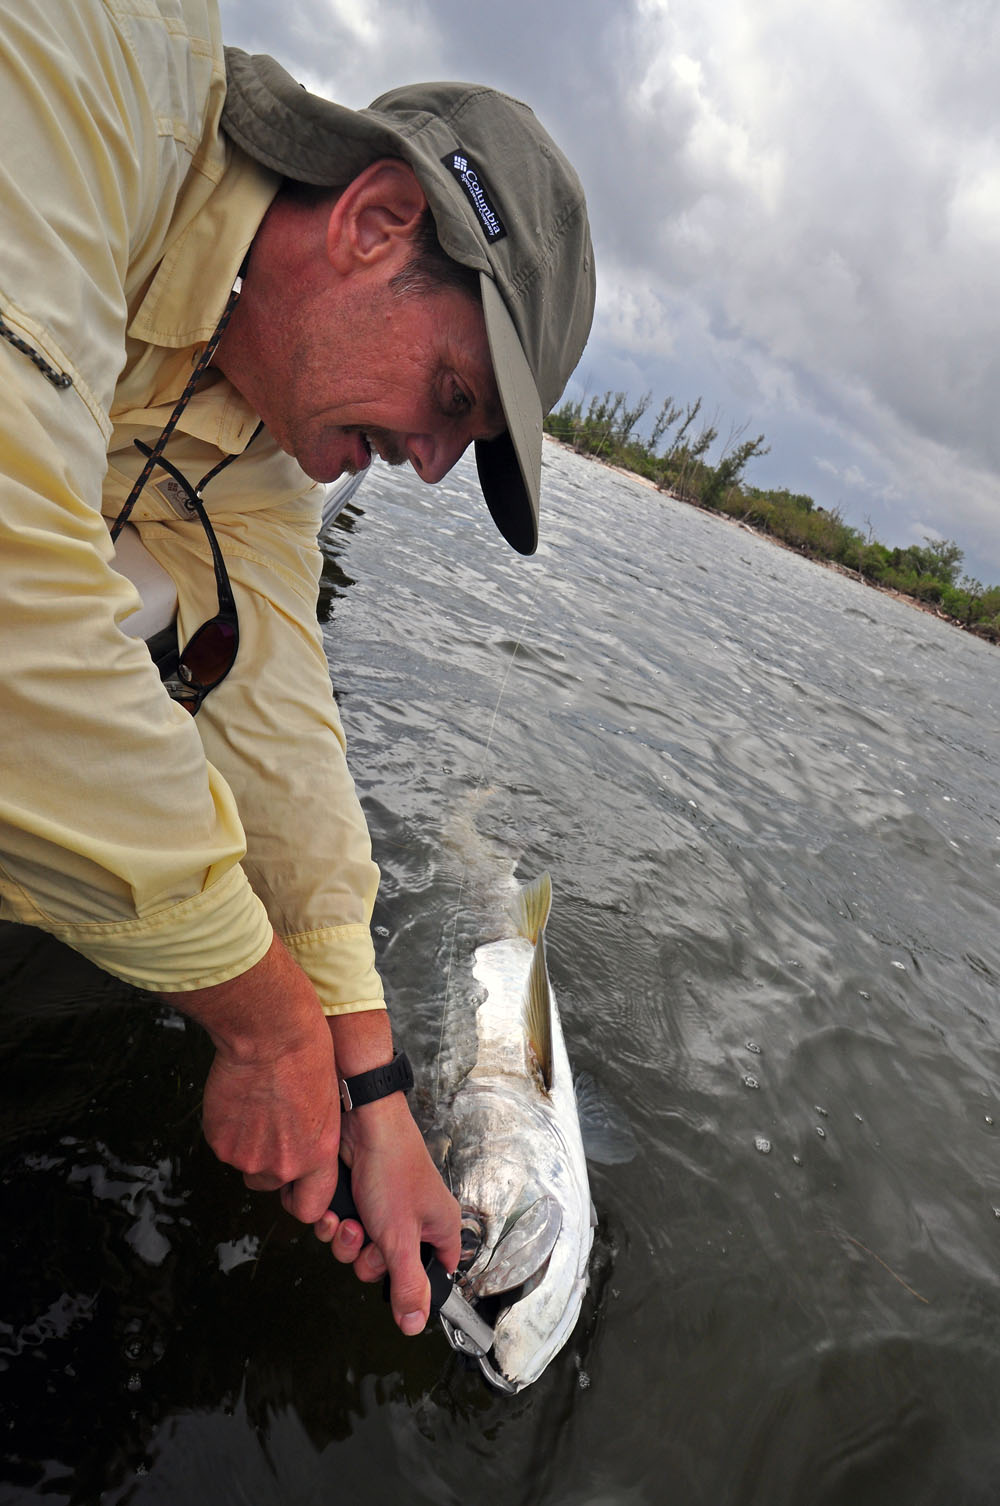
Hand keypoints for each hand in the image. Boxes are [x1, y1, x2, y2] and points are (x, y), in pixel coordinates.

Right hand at [160, 935, 341, 1223]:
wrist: (270, 1034)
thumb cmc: (307, 1056)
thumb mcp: (327, 1105)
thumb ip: (311, 1139)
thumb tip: (298, 1150)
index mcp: (317, 1156)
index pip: (311, 1208)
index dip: (300, 1198)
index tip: (296, 1185)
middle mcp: (282, 1165)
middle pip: (269, 1184)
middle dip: (268, 1163)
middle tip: (270, 1125)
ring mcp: (247, 1157)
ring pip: (243, 1163)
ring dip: (247, 1143)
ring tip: (256, 1104)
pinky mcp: (219, 1142)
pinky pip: (223, 1144)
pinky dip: (227, 1128)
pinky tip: (238, 1098)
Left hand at [315, 1093, 460, 1335]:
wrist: (360, 1121)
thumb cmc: (391, 1167)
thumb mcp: (401, 1236)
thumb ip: (407, 1284)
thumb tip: (415, 1326)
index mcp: (439, 1227)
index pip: (438, 1273)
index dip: (415, 1284)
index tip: (399, 1282)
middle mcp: (413, 1218)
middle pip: (388, 1269)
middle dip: (369, 1259)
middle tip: (371, 1239)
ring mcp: (383, 1208)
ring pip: (359, 1251)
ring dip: (346, 1242)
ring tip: (349, 1220)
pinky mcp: (358, 1198)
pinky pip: (341, 1229)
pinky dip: (333, 1223)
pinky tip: (333, 1210)